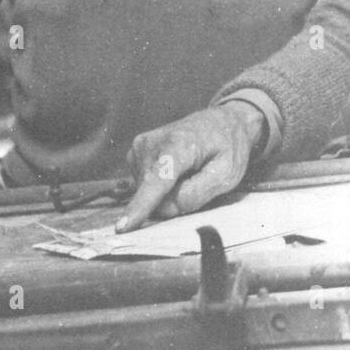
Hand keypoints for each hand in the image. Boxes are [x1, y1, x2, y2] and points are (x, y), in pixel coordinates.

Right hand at [116, 105, 264, 232]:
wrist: (220, 122)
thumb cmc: (226, 148)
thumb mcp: (227, 173)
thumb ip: (197, 194)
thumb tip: (164, 209)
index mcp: (179, 144)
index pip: (159, 179)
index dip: (142, 204)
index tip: (122, 227)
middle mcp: (152, 143)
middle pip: (156, 195)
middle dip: (175, 197)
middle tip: (198, 176)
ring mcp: (140, 147)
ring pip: (148, 193)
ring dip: (169, 190)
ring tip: (188, 169)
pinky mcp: (134, 153)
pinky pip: (145, 187)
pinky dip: (161, 185)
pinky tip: (176, 169)